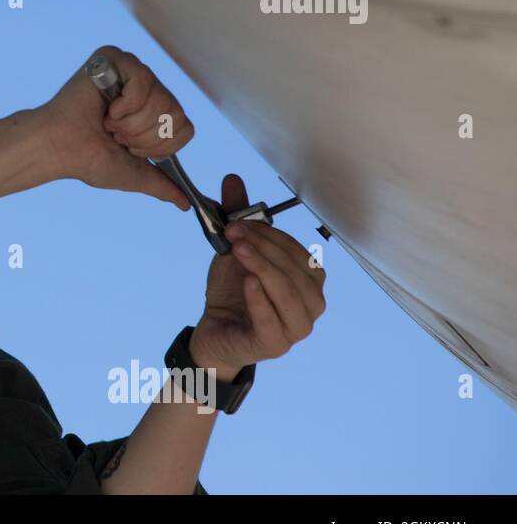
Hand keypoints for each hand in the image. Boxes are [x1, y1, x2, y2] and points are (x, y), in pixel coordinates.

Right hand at [34, 46, 193, 208]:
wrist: (59, 148)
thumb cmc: (88, 158)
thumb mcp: (133, 174)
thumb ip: (161, 184)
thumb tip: (184, 204)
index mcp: (151, 110)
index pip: (184, 128)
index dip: (159, 146)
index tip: (131, 148)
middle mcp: (145, 87)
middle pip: (176, 114)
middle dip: (143, 136)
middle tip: (116, 135)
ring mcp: (131, 70)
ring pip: (161, 100)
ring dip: (131, 123)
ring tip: (107, 122)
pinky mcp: (115, 58)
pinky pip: (144, 81)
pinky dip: (126, 104)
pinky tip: (107, 108)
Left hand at [189, 174, 327, 379]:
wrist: (213, 330)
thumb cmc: (232, 292)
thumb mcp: (235, 250)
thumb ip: (238, 217)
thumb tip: (232, 178)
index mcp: (310, 282)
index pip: (299, 254)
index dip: (272, 236)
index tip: (239, 222)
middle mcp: (311, 306)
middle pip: (297, 273)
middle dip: (266, 248)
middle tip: (234, 233)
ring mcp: (295, 329)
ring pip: (289, 296)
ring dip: (264, 269)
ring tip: (238, 251)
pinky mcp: (273, 346)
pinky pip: (273, 324)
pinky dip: (261, 301)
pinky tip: (247, 281)